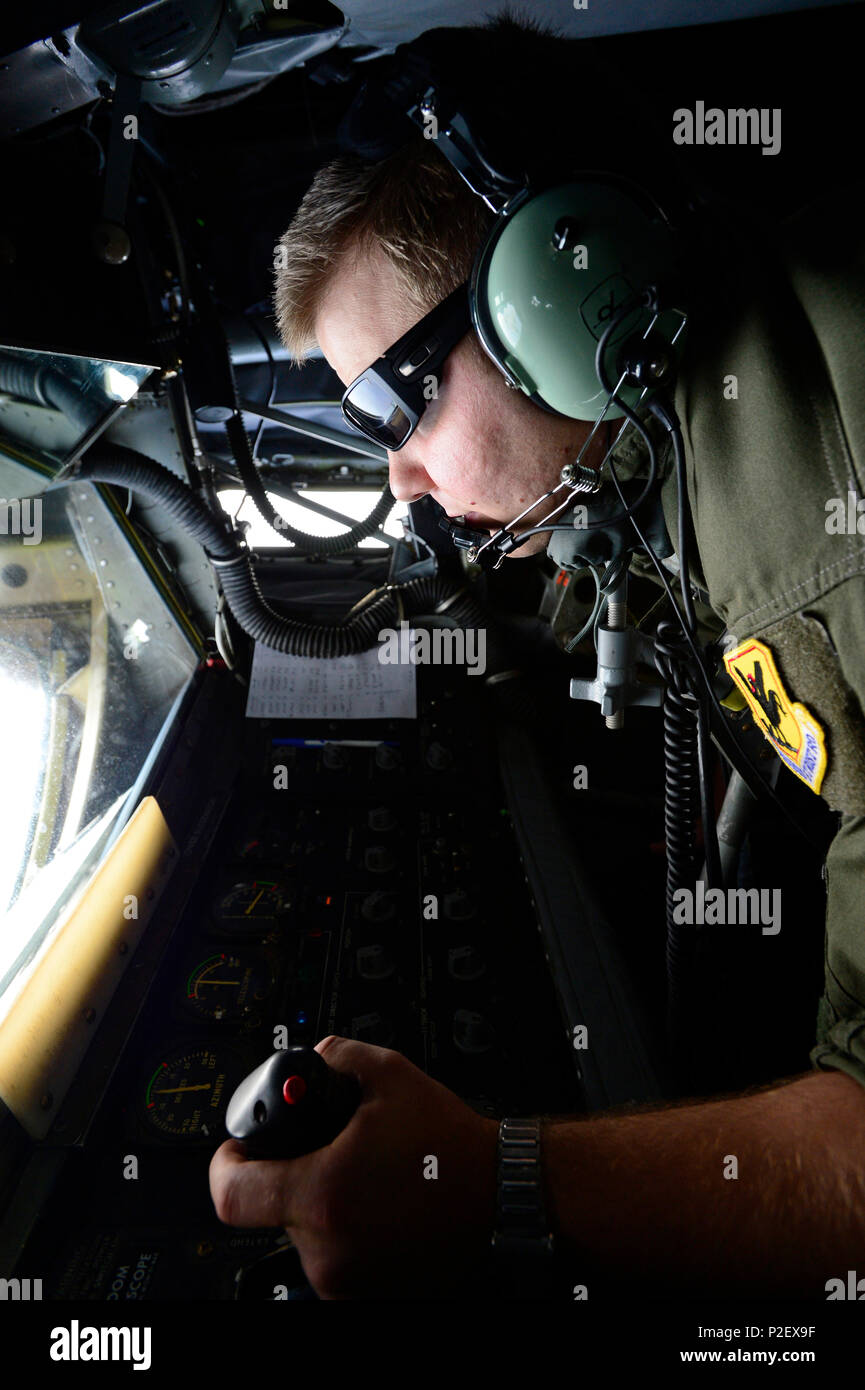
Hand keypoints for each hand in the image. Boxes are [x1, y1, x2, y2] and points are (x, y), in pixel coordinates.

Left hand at [209, 1036, 498, 1298]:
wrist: (504, 1196)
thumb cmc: (453, 1147)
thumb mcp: (391, 1074)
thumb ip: (338, 1056)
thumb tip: (314, 1059)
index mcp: (322, 1196)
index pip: (231, 1195)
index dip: (225, 1164)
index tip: (237, 1149)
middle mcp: (328, 1249)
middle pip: (273, 1208)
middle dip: (293, 1172)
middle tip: (327, 1149)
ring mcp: (348, 1279)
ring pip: (306, 1233)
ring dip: (322, 1202)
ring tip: (366, 1175)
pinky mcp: (369, 1292)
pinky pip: (335, 1256)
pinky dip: (346, 1228)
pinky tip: (380, 1202)